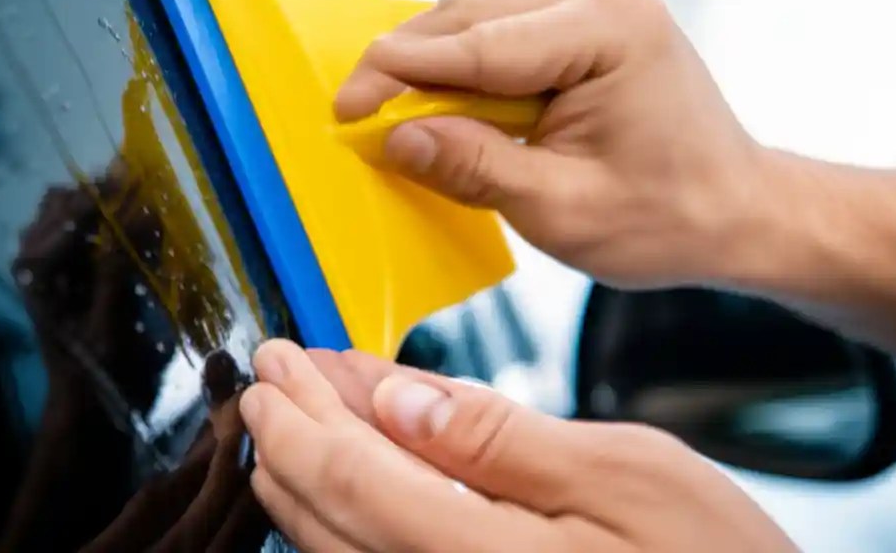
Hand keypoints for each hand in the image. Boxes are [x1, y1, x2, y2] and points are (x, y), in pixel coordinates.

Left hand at [242, 340, 796, 552]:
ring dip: (308, 472)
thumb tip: (399, 399)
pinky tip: (359, 475)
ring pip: (338, 544)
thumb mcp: (625, 474)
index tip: (275, 361)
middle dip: (289, 432)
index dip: (297, 411)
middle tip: (270, 375)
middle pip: (324, 508)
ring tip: (295, 414)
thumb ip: (498, 438)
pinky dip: (349, 509)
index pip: (343, 472)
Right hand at [336, 0, 765, 287]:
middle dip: (409, 63)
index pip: (476, 44)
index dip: (398, 76)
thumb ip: (474, 167)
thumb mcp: (561, 211)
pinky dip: (466, 38)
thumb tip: (394, 137)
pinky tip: (458, 85)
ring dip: (437, 44)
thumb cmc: (666, 218)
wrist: (732, 209)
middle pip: (470, 9)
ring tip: (415, 107)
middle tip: (363, 120)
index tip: (343, 108)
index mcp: (613, 27)